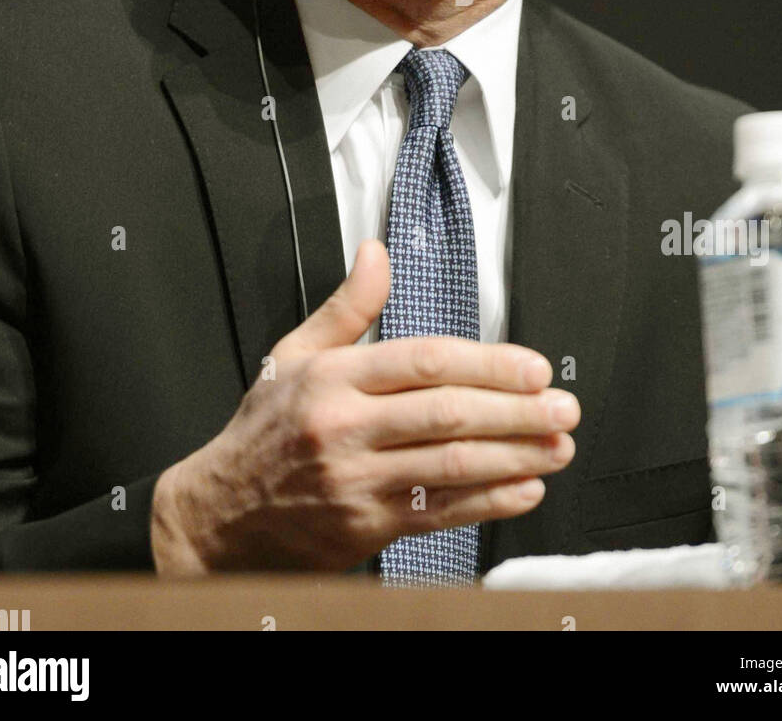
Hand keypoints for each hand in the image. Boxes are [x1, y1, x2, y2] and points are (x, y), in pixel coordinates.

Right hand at [151, 238, 579, 573]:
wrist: (218, 516)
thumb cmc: (263, 433)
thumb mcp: (293, 355)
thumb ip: (347, 307)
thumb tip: (377, 253)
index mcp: (333, 379)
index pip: (425, 362)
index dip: (489, 365)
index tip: (534, 368)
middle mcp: (346, 428)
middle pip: (448, 415)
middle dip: (516, 412)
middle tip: (563, 408)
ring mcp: (356, 482)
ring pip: (450, 467)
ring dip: (515, 458)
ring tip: (557, 448)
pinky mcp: (365, 527)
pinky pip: (438, 516)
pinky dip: (487, 504)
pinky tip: (523, 489)